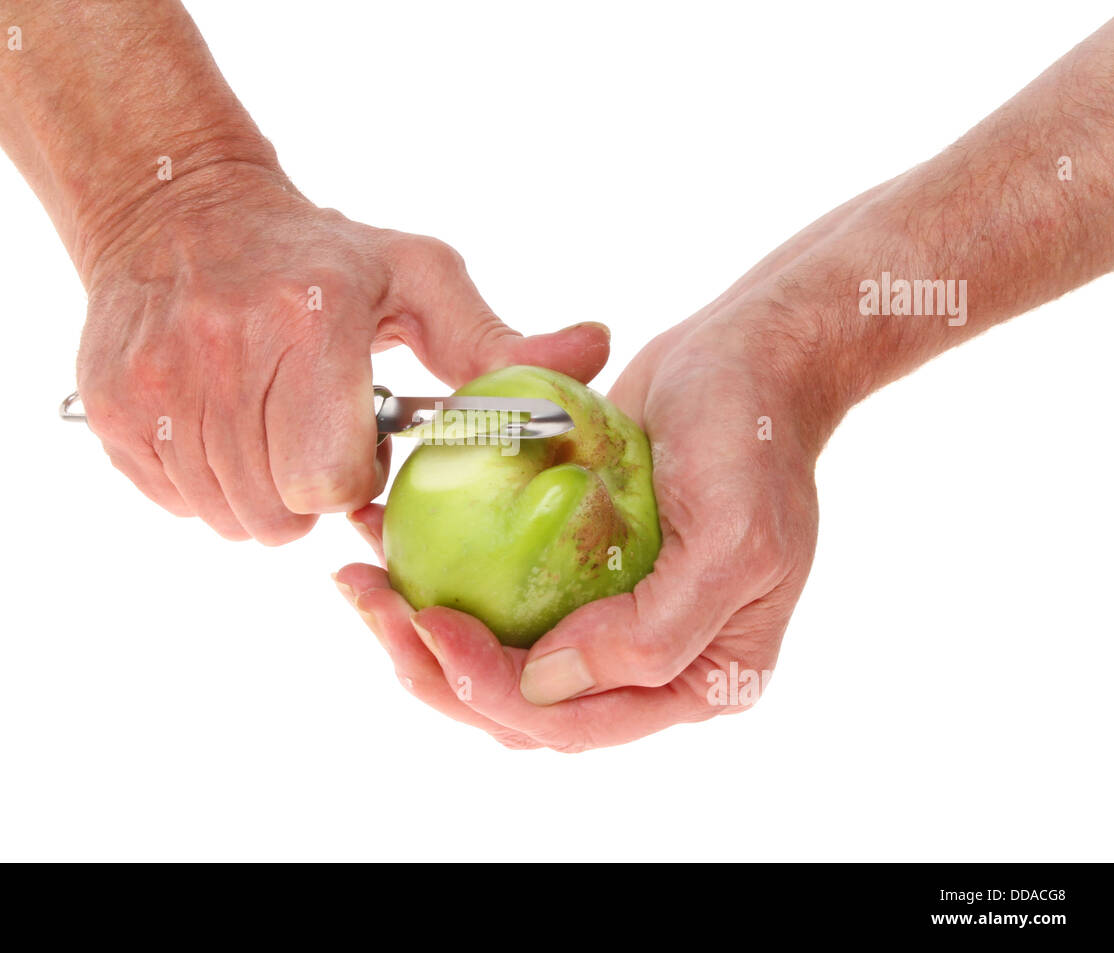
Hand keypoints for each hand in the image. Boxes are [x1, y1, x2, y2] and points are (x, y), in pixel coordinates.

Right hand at [75, 162, 610, 540]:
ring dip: (256, 496)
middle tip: (309, 440)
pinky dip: (200, 484)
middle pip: (276, 514)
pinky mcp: (110, 408)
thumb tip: (598, 348)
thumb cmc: (320, 258)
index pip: (331, 480)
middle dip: (305, 496)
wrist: (178, 212)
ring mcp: (156, 384)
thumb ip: (497, 342)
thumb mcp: (418, 281)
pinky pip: (170, 500)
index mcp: (312, 324)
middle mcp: (222, 352)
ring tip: (266, 430)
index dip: (352, 479)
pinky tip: (218, 427)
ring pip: (223, 517)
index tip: (355, 444)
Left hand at [334, 301, 824, 750]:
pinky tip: (383, 536)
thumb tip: (548, 685)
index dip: (487, 687)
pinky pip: (495, 595)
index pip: (573, 721)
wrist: (752, 358)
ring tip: (357, 578)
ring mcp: (603, 619)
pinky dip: (437, 575)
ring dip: (417, 629)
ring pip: (494, 657)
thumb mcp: (735, 539)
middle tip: (365, 599)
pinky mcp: (570, 570)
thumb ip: (655, 634)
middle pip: (516, 704)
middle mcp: (644, 664)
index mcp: (693, 681)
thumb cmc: (755, 438)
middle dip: (429, 664)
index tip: (427, 622)